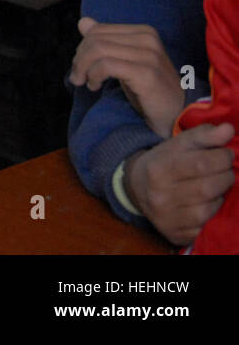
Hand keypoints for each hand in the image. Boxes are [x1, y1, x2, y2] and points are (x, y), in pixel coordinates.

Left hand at [69, 17, 185, 136]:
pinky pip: (106, 65)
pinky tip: (95, 86)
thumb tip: (82, 22)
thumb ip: (105, 41)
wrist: (177, 114)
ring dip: (83, 68)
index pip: (98, 30)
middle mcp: (148, 38)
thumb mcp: (125, 62)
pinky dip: (94, 75)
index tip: (80, 67)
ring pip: (98, 49)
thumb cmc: (149, 89)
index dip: (82, 48)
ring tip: (87, 83)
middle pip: (95, 39)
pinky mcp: (146, 72)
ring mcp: (149, 55)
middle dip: (80, 59)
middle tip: (79, 78)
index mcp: (143, 32)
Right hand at [124, 124, 234, 245]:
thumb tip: (228, 129)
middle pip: (208, 187)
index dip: (223, 157)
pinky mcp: (176, 235)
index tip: (226, 154)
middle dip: (226, 177)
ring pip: (210, 209)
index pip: (202, 163)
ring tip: (216, 187)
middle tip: (225, 171)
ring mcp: (168, 217)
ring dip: (221, 196)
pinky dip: (214, 214)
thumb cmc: (163, 163)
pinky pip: (206, 227)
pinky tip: (209, 203)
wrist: (136, 188)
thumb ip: (204, 135)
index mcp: (158, 169)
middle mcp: (160, 195)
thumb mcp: (178, 144)